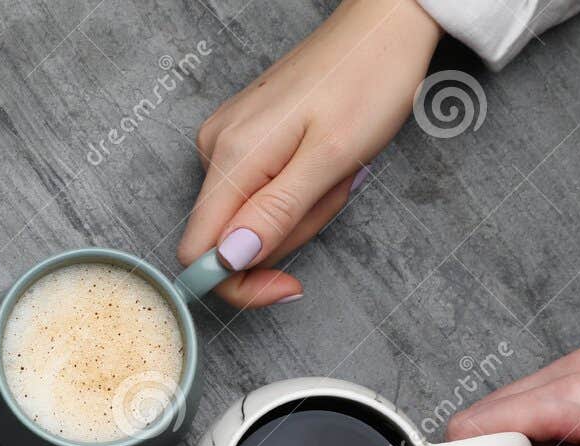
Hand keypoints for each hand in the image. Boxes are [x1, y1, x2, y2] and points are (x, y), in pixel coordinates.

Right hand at [177, 0, 440, 307]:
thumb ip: (277, 214)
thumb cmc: (367, 82)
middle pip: (230, 240)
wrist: (380, 27)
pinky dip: (293, 192)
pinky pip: (257, 191)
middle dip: (284, 237)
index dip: (240, 284)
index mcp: (233, 158)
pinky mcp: (241, 137)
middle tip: (331, 196)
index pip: (199, 255)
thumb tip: (230, 261)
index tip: (286, 284)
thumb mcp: (332, 158)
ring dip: (296, 213)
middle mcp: (215, 149)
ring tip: (333, 171)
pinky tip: (320, 161)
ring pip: (248, 218)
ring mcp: (226, 141)